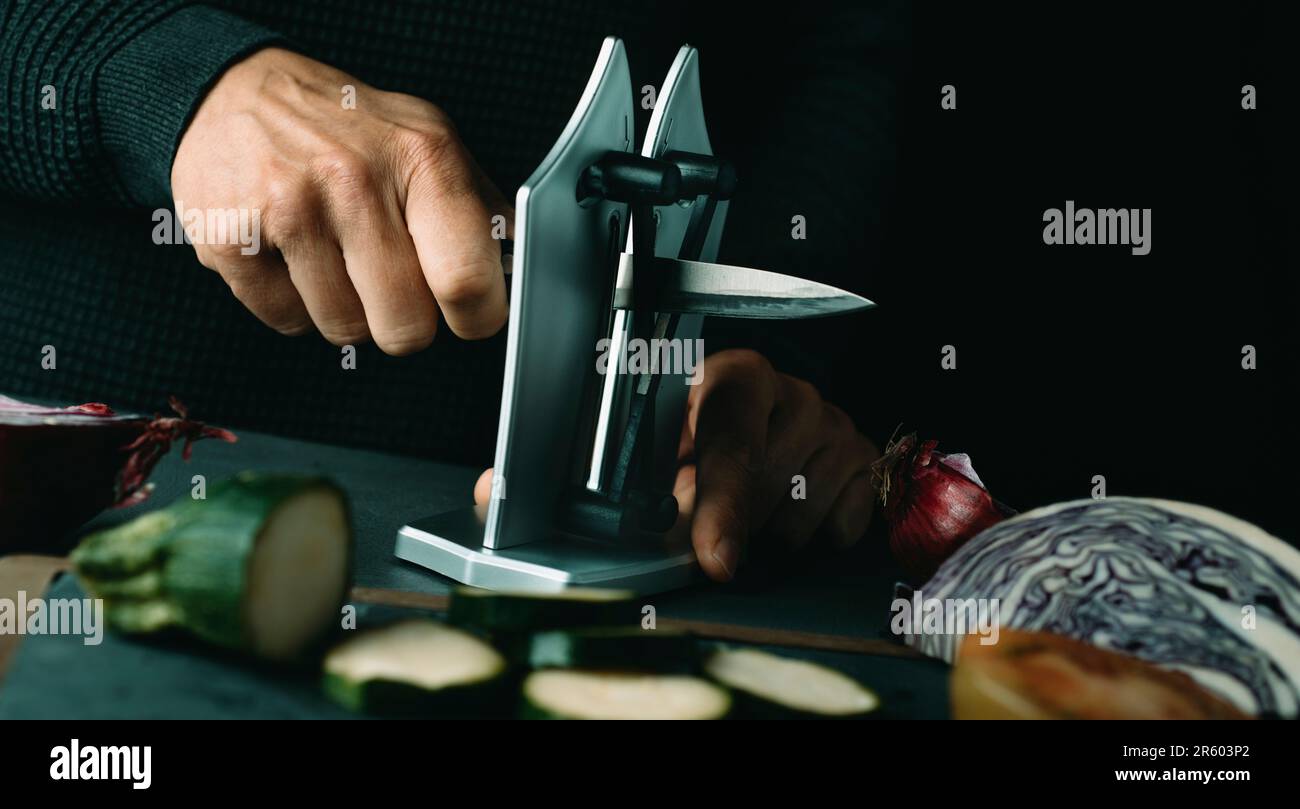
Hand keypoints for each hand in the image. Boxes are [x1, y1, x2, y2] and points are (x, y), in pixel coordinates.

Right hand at [171, 47, 511, 352]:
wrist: (235, 92)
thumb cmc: (345, 128)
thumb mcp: (427, 141)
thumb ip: (479, 207)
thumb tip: (514, 273)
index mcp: (422, 157)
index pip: (467, 280)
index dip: (475, 316)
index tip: (468, 313)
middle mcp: (356, 179)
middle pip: (406, 326)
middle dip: (405, 322)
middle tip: (392, 286)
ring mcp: (290, 208)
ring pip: (346, 331)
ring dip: (347, 311)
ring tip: (337, 258)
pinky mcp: (232, 238)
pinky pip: (286, 321)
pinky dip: (293, 304)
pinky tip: (293, 258)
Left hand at [473, 350, 878, 581]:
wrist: (758, 416)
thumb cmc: (687, 432)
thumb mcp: (635, 440)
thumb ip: (568, 468)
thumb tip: (495, 494)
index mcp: (729, 376)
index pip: (730, 441)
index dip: (718, 505)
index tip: (713, 560)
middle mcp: (789, 391)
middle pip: (766, 490)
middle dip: (732, 523)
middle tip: (708, 522)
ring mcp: (833, 422)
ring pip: (801, 517)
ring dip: (765, 533)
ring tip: (741, 507)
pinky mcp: (863, 457)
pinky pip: (841, 526)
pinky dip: (811, 535)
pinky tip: (783, 509)